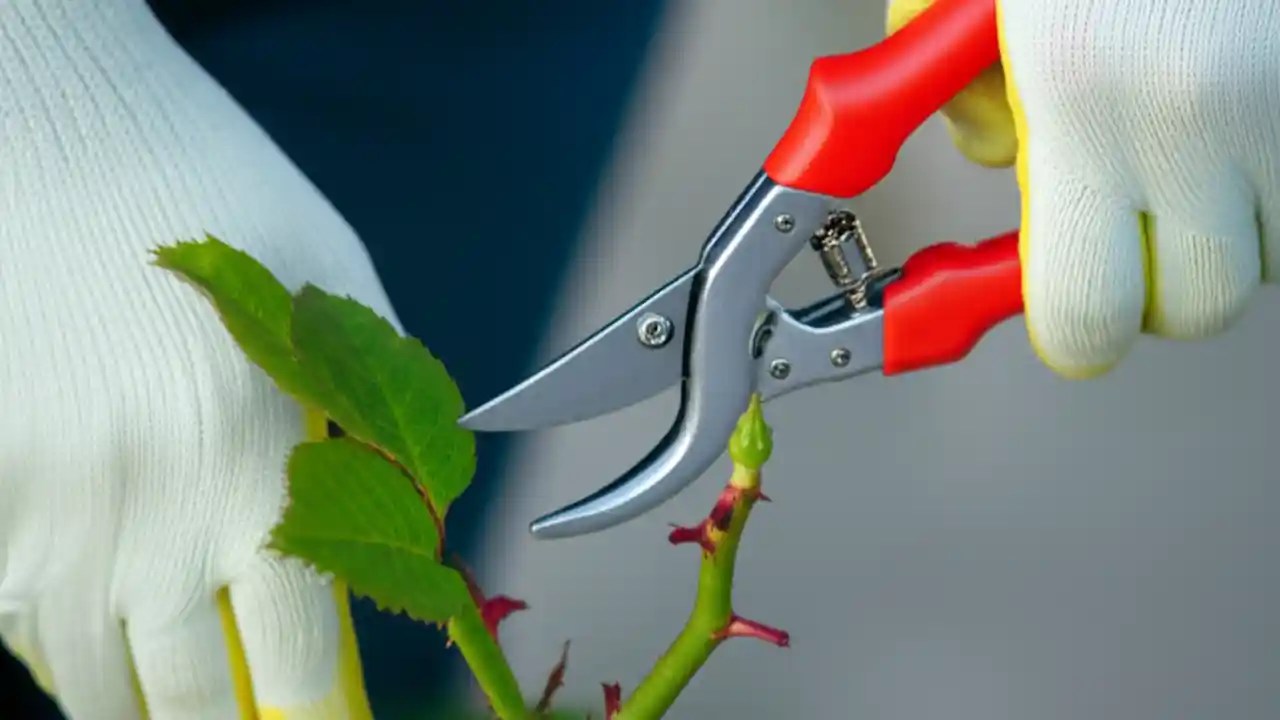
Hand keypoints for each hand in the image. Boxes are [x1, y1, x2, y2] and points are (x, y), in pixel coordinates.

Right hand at [0, 2, 386, 716]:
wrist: (47, 118)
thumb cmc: (213, 188)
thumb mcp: (335, 293)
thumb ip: (380, 420)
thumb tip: (414, 522)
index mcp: (261, 470)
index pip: (302, 665)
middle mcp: (151, 519)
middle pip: (193, 702)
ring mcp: (45, 518)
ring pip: (94, 682)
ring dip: (144, 711)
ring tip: (184, 709)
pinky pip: (13, 622)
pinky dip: (59, 651)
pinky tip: (96, 648)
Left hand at [887, 0, 1277, 377]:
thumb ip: (945, 82)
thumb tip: (972, 158)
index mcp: (1085, 89)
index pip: (1083, 313)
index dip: (1068, 327)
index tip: (1054, 313)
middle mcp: (1204, 108)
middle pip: (1191, 306)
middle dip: (1146, 278)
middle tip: (1117, 216)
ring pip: (1269, 253)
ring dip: (1223, 222)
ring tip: (1181, 135)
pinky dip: (1274, 174)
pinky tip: (1235, 110)